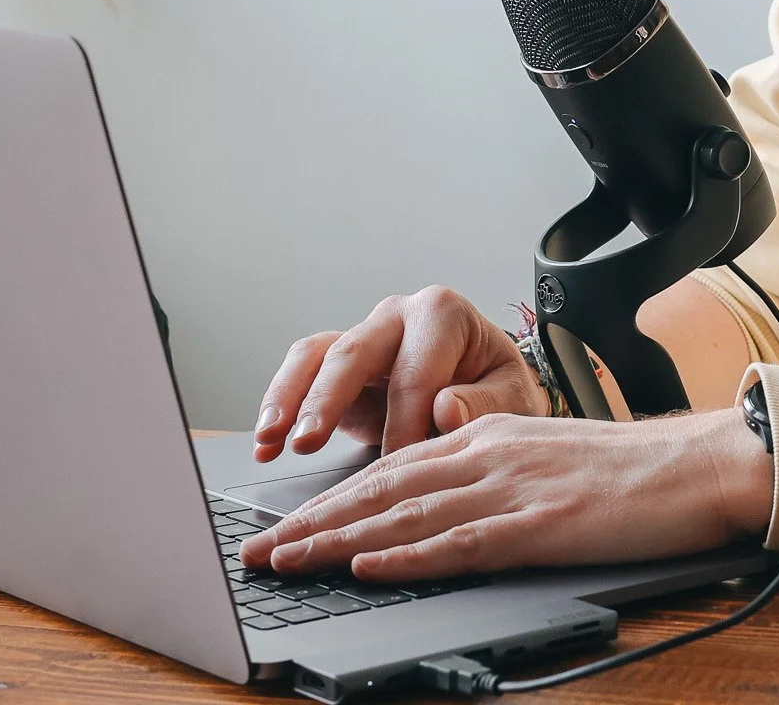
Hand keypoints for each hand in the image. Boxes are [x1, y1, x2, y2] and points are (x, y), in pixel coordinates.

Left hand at [238, 409, 772, 581]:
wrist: (696, 465)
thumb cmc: (629, 473)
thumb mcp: (543, 457)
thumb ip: (488, 472)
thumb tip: (436, 510)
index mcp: (488, 433)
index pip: (390, 466)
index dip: (331, 499)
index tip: (285, 527)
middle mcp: (488, 452)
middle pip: (381, 488)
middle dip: (313, 520)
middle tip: (259, 551)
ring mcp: (511, 487)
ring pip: (405, 514)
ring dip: (338, 541)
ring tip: (288, 562)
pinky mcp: (538, 525)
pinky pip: (459, 541)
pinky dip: (406, 557)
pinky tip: (368, 567)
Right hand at [253, 286, 542, 462]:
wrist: (490, 387)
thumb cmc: (500, 390)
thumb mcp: (512, 398)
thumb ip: (484, 404)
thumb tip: (446, 410)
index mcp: (443, 315)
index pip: (417, 371)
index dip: (404, 421)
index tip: (396, 465)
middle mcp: (397, 316)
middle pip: (354, 351)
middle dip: (328, 400)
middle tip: (309, 443)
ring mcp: (364, 336)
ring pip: (316, 356)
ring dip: (289, 399)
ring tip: (272, 441)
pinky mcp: (339, 364)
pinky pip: (302, 374)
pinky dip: (279, 407)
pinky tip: (266, 445)